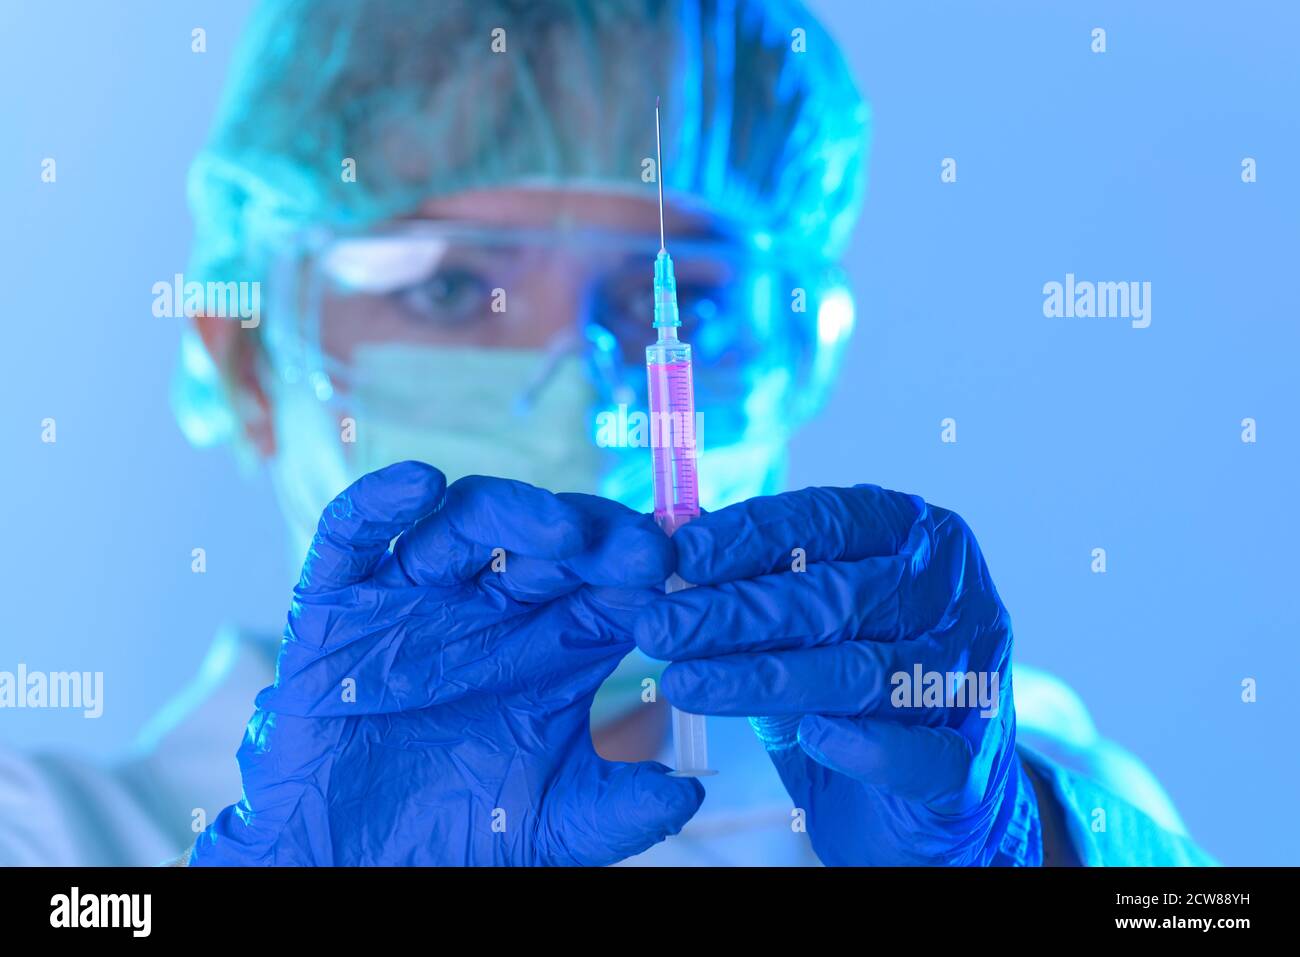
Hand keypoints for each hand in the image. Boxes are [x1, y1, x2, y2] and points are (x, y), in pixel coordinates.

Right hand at [191, 461, 702, 865]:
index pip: (606, 579)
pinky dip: (378, 502)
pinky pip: (352, 537)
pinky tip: (417, 485)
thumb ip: (620, 809)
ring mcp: (416, 597)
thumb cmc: (462, 831)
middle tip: (634, 554)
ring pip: (464, 522)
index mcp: (553, 639)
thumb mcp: (555, 826)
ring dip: (514, 511)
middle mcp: (491, 605)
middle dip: (594, 536)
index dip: (639, 566)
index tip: (675, 572)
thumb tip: (687, 795)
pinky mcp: (339, 604)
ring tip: (561, 533)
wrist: (357, 861)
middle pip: (546, 538)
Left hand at [631, 485, 1037, 865]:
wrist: (929, 795)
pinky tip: (813, 739)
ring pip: (862, 672)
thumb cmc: (854, 685)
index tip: (682, 555)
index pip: (830, 522)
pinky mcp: (972, 764)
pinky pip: (919, 753)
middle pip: (834, 597)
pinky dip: (866, 747)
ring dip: (764, 678)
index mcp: (917, 539)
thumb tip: (668, 543)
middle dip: (735, 612)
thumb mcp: (806, 622)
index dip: (752, 536)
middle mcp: (954, 598)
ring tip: (684, 685)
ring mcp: (972, 678)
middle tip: (659, 627)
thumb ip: (757, 580)